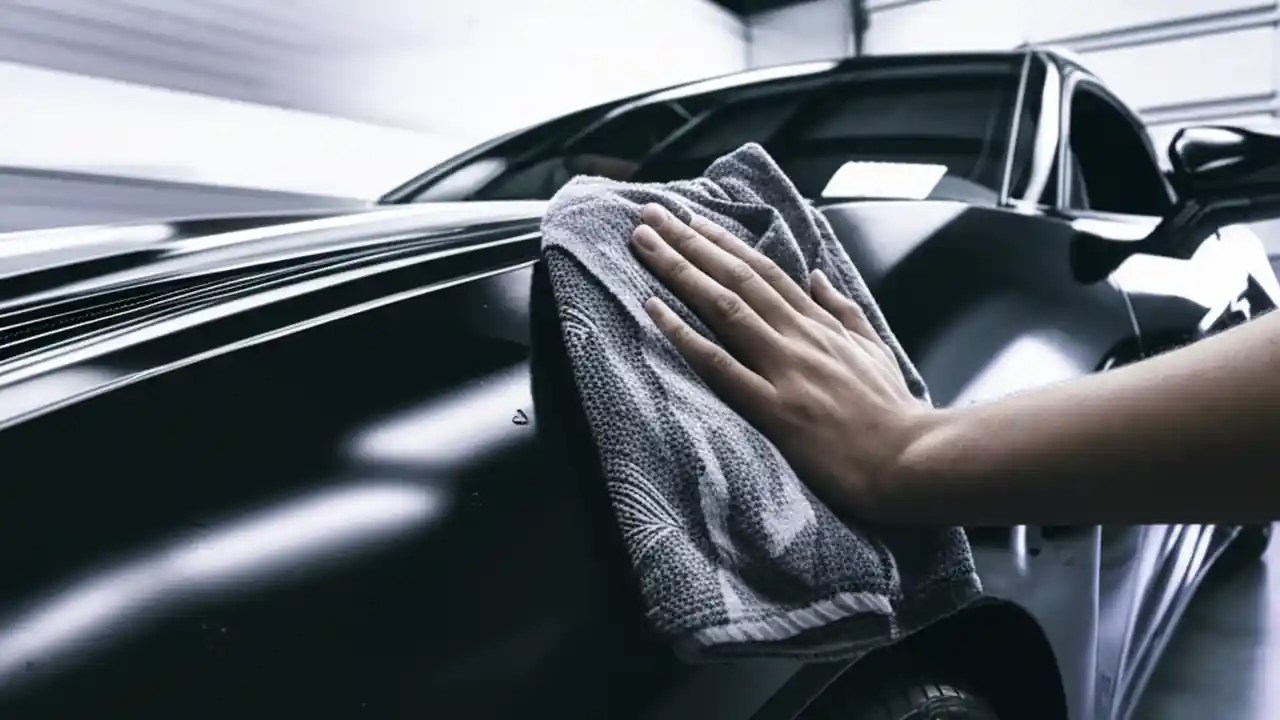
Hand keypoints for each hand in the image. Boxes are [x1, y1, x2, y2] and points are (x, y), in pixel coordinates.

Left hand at [630, 204, 935, 518]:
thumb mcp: (875, 349)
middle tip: (651, 216)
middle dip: (689, 243)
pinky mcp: (774, 409)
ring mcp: (785, 369)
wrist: (911, 460)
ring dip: (679, 270)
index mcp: (819, 324)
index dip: (725, 243)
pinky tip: (653, 310)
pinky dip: (683, 334)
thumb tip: (818, 275)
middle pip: (735, 277)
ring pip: (723, 307)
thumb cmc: (892, 413)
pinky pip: (719, 365)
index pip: (765, 271)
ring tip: (644, 243)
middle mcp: (798, 337)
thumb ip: (843, 310)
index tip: (693, 221)